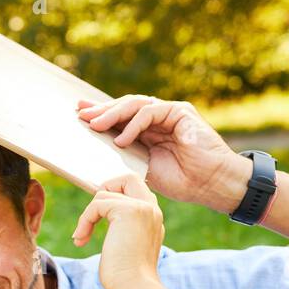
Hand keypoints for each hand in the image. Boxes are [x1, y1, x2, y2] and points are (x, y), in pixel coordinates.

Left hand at [71, 172, 164, 288]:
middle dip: (103, 191)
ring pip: (105, 193)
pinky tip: (80, 239)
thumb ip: (121, 228)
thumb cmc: (127, 279)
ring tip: (81, 237)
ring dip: (87, 216)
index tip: (97, 217)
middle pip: (127, 178)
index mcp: (153, 218)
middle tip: (91, 217)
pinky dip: (84, 220)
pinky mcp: (129, 211)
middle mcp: (152, 209)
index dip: (113, 195)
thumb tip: (101, 214)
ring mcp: (143, 208)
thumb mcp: (125, 247)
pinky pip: (97, 203)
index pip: (135, 189)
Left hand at [77, 96, 251, 211]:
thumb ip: (125, 156)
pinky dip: (134, 125)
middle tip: (80, 115)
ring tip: (95, 126)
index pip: (120, 117)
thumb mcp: (144, 168)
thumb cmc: (181, 181)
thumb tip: (97, 156)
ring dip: (112, 115)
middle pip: (124, 107)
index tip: (78, 116)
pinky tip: (121, 139)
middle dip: (101, 110)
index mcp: (149, 130)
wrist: (210, 183)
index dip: (100, 114)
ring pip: (134, 105)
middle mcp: (158, 117)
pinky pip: (150, 112)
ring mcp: (170, 113)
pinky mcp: (180, 112)